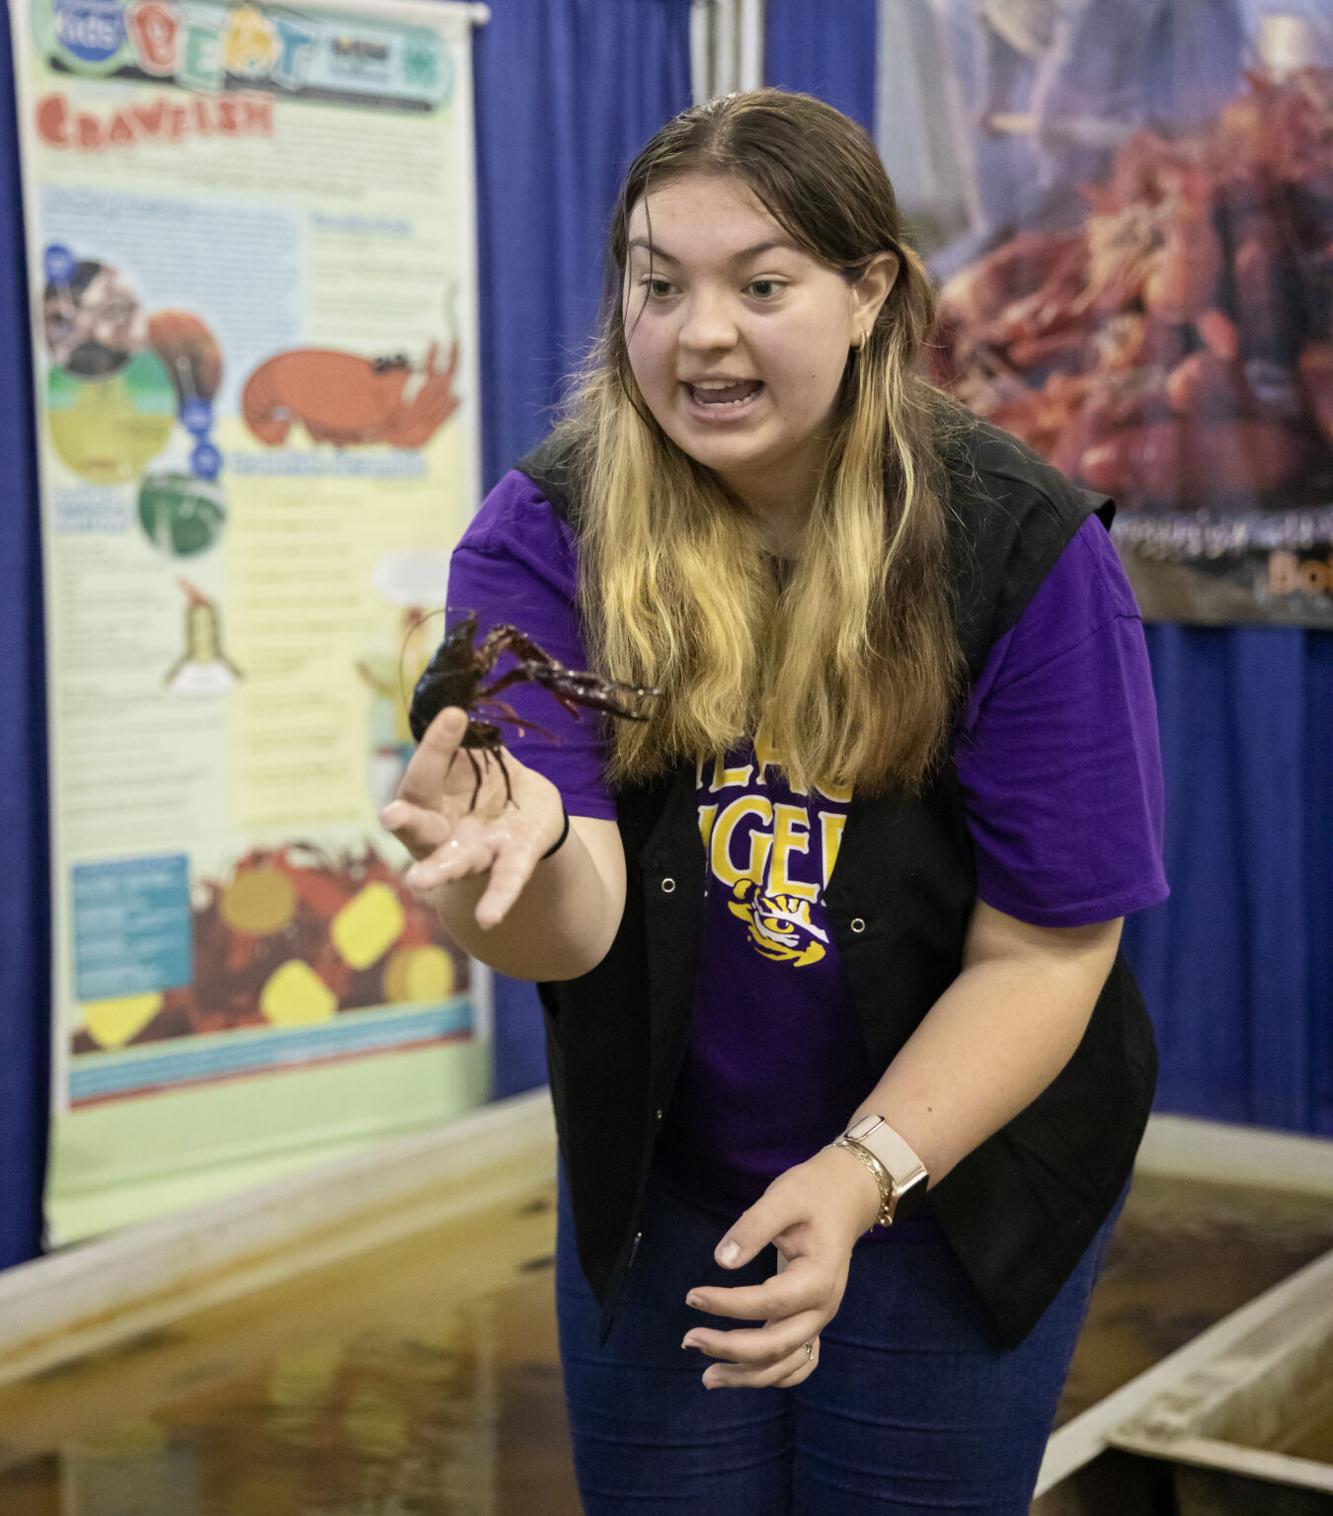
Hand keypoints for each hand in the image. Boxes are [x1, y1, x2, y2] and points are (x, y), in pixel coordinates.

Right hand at [378, 705, 564, 928]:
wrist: (530, 815)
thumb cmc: (490, 782)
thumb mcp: (482, 756)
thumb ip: (471, 740)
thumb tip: (459, 700)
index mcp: (432, 796)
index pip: (425, 772)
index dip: (437, 746)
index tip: (454, 715)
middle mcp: (442, 829)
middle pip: (419, 825)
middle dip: (405, 820)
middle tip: (389, 816)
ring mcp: (472, 852)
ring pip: (451, 862)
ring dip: (436, 872)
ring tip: (418, 884)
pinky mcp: (507, 864)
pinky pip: (503, 882)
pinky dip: (496, 899)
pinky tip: (488, 918)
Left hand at [680, 1145, 881, 1389]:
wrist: (846, 1196)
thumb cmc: (812, 1194)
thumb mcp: (783, 1198)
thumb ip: (753, 1227)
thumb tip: (721, 1261)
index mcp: (817, 1278)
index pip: (768, 1303)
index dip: (728, 1305)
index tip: (692, 1297)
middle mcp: (823, 1307)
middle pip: (777, 1345)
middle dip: (731, 1349)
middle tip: (689, 1340)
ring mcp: (820, 1318)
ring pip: (786, 1364)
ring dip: (747, 1375)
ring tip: (707, 1377)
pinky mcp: (813, 1320)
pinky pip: (797, 1362)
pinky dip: (771, 1375)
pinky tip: (742, 1375)